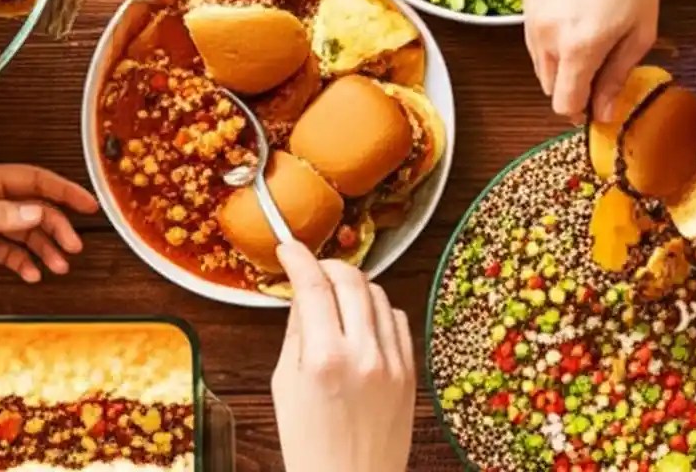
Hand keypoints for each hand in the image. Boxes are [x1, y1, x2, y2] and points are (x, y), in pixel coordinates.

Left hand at [0, 164, 98, 283]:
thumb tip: (39, 212)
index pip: (34, 180)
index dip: (64, 191)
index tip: (89, 206)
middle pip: (34, 208)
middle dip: (57, 227)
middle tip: (73, 250)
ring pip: (24, 231)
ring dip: (43, 248)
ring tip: (57, 268)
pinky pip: (7, 250)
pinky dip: (22, 261)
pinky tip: (31, 274)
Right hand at [271, 242, 414, 471]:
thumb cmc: (310, 447)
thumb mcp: (285, 386)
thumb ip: (296, 334)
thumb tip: (301, 295)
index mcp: (323, 359)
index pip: (313, 286)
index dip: (299, 258)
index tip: (288, 248)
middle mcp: (363, 355)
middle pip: (351, 280)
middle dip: (328, 266)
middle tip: (312, 270)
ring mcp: (393, 363)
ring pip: (378, 295)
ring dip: (354, 286)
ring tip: (335, 298)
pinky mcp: (410, 373)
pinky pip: (397, 321)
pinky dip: (378, 311)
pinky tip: (361, 322)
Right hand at [524, 0, 660, 120]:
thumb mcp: (640, 33)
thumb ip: (616, 77)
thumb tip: (604, 113)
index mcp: (579, 47)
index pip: (564, 104)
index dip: (582, 112)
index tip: (598, 107)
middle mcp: (548, 37)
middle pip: (551, 89)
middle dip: (573, 89)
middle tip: (601, 70)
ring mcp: (533, 22)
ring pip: (541, 68)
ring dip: (563, 68)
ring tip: (591, 41)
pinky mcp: (528, 8)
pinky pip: (536, 44)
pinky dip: (553, 46)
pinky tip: (578, 23)